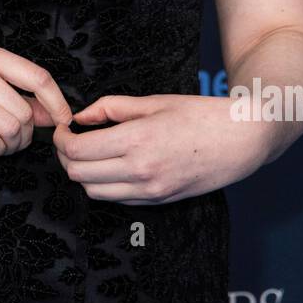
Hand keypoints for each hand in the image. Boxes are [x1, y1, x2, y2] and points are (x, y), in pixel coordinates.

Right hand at [0, 43, 72, 154]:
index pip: (37, 76)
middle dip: (27, 133)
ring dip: (12, 145)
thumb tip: (53, 114)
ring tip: (2, 144)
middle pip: (24, 111)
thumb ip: (17, 93)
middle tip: (16, 139)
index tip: (64, 121)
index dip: (57, 103)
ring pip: (9, 128)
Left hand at [52, 94, 270, 203]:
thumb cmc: (200, 114)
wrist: (242, 140)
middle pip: (78, 175)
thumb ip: (111, 108)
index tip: (62, 129)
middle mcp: (140, 172)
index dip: (60, 140)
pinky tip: (112, 166)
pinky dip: (105, 185)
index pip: (76, 151)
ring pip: (94, 192)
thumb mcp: (153, 101)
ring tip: (89, 154)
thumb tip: (80, 116)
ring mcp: (150, 191)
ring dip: (83, 174)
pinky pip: (117, 199)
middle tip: (69, 140)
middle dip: (65, 157)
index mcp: (136, 141)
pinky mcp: (159, 201)